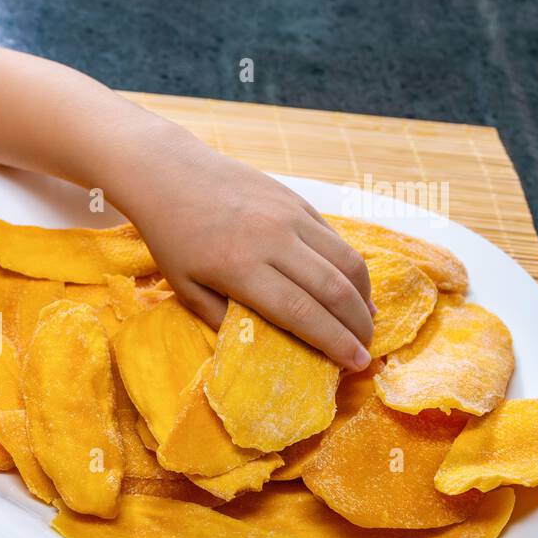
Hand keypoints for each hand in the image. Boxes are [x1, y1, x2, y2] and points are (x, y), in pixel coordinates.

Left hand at [125, 127, 375, 370]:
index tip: (355, 363)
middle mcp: (272, 239)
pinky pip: (335, 238)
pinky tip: (353, 287)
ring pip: (345, 260)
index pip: (301, 313)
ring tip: (366, 321)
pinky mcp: (297, 199)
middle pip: (332, 289)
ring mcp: (289, 215)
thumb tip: (261, 344)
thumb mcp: (184, 287)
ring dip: (363, 296)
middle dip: (357, 326)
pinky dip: (351, 267)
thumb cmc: (172, 237)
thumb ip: (221, 318)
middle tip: (366, 350)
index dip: (334, 341)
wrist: (171, 174)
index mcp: (240, 268)